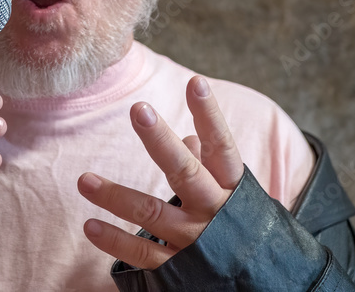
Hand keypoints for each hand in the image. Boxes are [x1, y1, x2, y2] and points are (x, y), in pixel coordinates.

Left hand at [77, 75, 243, 269]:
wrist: (271, 286)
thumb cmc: (245, 230)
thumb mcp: (238, 197)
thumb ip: (213, 168)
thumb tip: (192, 138)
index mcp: (232, 189)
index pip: (222, 146)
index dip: (210, 115)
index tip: (196, 82)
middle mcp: (215, 211)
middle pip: (186, 171)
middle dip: (160, 140)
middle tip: (138, 109)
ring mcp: (197, 242)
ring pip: (152, 214)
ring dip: (115, 196)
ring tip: (83, 180)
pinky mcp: (180, 270)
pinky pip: (143, 254)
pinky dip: (116, 240)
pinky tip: (91, 225)